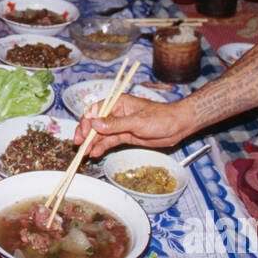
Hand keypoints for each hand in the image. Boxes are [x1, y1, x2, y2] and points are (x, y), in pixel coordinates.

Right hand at [73, 94, 196, 157]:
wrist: (178, 126)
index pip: (95, 111)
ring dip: (92, 143)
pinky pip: (109, 141)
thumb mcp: (138, 121)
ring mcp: (120, 126)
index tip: (84, 134)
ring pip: (101, 134)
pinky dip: (101, 147)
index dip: (87, 122)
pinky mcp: (125, 136)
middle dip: (86, 134)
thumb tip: (94, 123)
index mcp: (118, 103)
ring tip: (85, 154)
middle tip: (79, 146)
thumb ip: (116, 124)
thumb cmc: (161, 118)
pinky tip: (95, 153)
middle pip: (95, 123)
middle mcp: (116, 113)